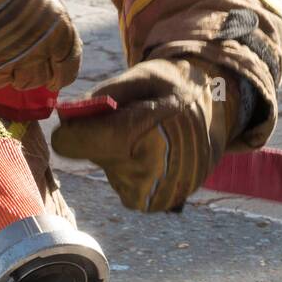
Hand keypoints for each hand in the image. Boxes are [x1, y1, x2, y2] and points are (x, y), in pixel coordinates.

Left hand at [51, 58, 240, 211]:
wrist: (217, 120)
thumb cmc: (174, 90)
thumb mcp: (142, 76)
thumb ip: (100, 95)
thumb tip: (64, 115)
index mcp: (137, 133)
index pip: (71, 142)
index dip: (71, 130)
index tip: (80, 119)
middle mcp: (142, 170)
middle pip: (90, 154)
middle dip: (100, 138)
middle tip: (130, 123)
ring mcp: (149, 192)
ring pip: (108, 169)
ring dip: (119, 154)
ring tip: (150, 137)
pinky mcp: (152, 205)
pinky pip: (124, 184)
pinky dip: (132, 168)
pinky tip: (155, 155)